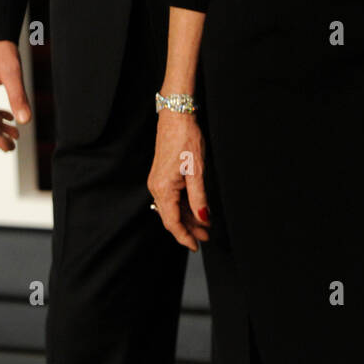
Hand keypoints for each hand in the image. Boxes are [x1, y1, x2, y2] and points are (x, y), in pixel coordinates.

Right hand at [147, 111, 210, 252]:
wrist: (176, 117)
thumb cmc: (186, 139)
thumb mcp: (197, 171)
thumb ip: (199, 198)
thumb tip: (203, 219)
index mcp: (163, 189)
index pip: (173, 222)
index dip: (185, 237)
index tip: (196, 246)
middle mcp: (156, 188)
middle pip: (172, 217)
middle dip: (189, 229)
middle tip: (206, 236)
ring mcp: (158, 182)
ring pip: (173, 208)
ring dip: (188, 217)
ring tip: (205, 224)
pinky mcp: (162, 176)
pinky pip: (172, 197)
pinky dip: (185, 205)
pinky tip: (197, 208)